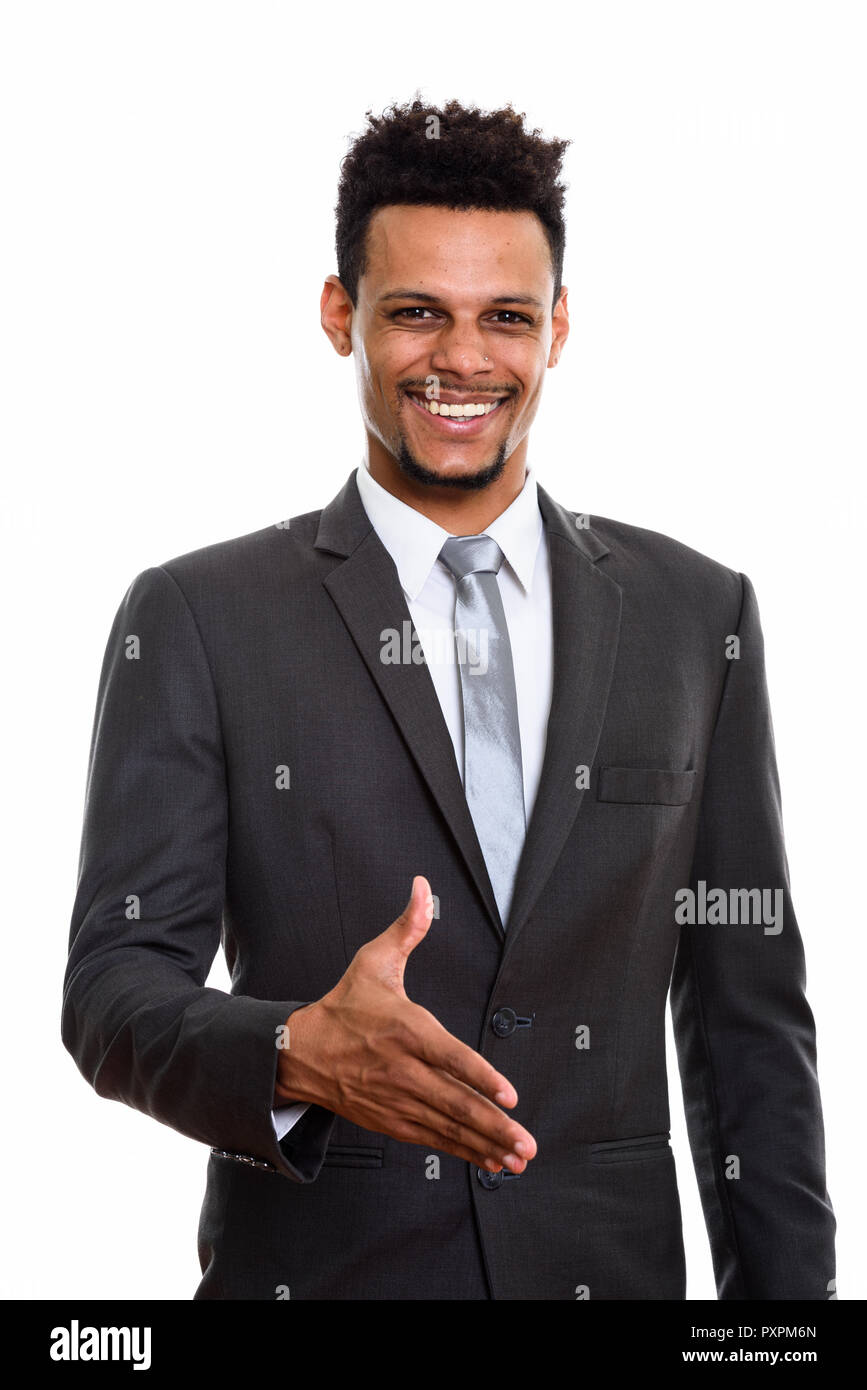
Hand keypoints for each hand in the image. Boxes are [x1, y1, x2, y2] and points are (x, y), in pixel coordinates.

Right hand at [275, 876, 536, 1173]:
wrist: (299, 1052)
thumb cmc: (343, 1005)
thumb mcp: (374, 961)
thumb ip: (408, 929)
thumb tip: (423, 888)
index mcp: (404, 1030)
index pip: (448, 1056)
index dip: (480, 1077)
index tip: (510, 1095)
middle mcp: (402, 1070)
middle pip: (454, 1102)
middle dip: (494, 1125)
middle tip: (526, 1142)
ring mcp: (397, 1100)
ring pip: (448, 1127)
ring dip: (486, 1145)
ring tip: (518, 1158)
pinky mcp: (392, 1121)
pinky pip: (433, 1140)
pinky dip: (464, 1152)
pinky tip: (491, 1162)